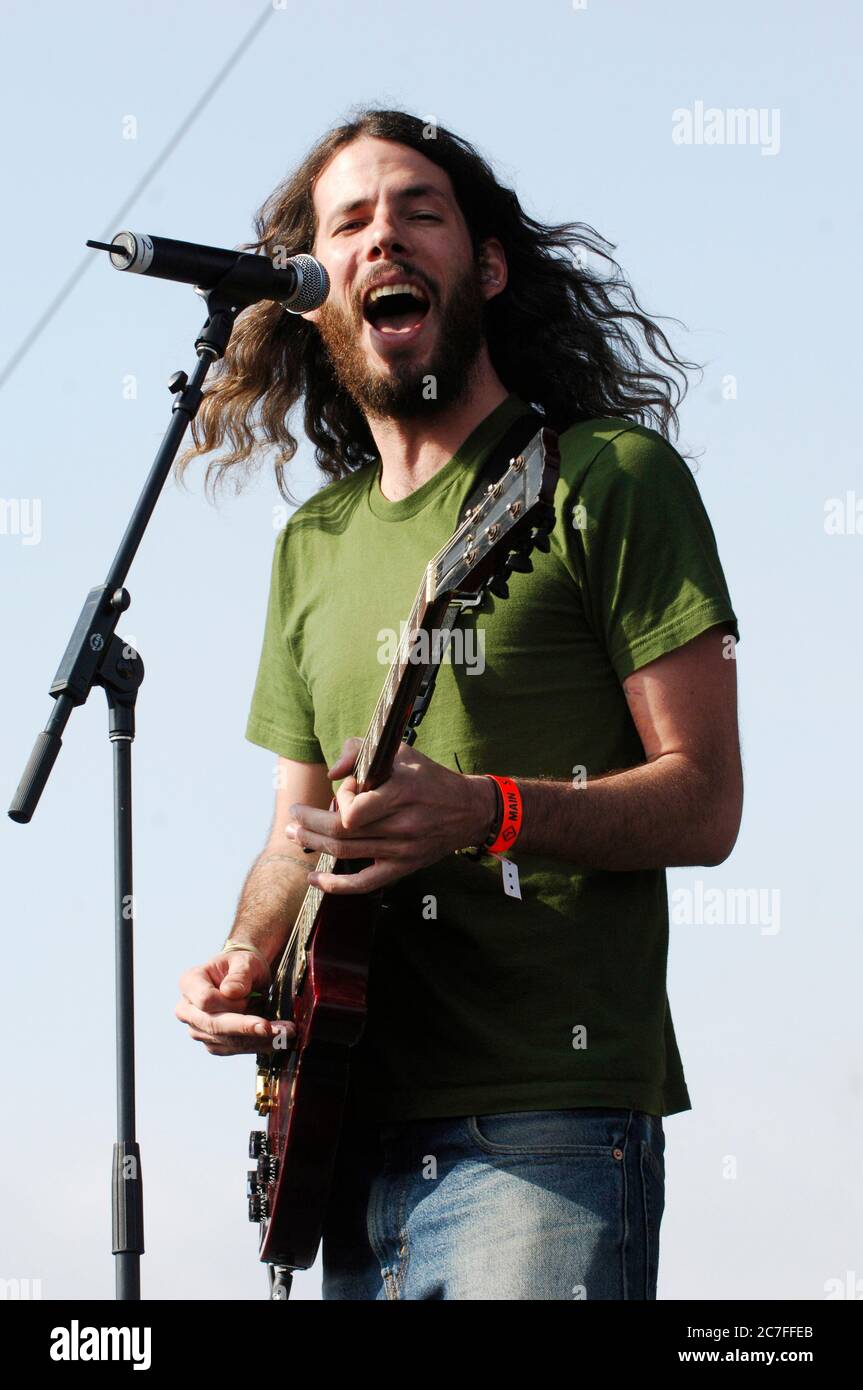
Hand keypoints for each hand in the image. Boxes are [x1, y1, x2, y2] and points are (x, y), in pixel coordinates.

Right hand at [175, 951, 294, 1055]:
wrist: (245, 978)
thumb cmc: (241, 965)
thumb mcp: (245, 961)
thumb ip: (239, 975)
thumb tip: (230, 993)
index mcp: (190, 983)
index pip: (205, 1000)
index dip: (228, 1003)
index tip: (248, 999)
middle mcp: (188, 1010)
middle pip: (214, 1025)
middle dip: (245, 1028)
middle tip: (273, 1029)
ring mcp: (199, 1030)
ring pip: (227, 1041)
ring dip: (259, 1039)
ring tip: (286, 1032)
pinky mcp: (214, 1043)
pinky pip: (237, 1048)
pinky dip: (259, 1044)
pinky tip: (278, 1039)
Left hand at [284, 736, 497, 894]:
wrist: (469, 811)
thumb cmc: (430, 778)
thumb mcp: (401, 752)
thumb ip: (360, 750)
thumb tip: (332, 773)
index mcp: (401, 794)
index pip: (354, 808)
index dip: (340, 799)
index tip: (345, 786)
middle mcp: (401, 826)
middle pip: (341, 834)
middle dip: (308, 824)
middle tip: (293, 816)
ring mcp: (401, 851)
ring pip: (345, 854)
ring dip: (313, 844)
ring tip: (295, 834)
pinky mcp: (402, 868)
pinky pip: (364, 884)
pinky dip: (335, 885)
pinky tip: (315, 879)